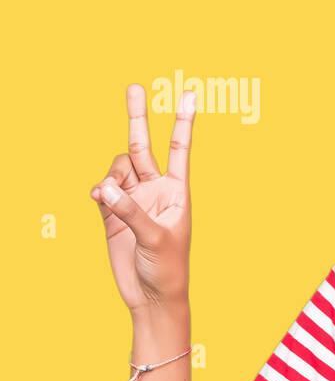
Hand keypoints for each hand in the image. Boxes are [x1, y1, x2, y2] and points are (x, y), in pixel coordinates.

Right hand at [90, 84, 196, 312]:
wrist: (151, 294)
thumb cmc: (168, 267)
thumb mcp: (155, 238)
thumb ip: (130, 211)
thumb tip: (104, 189)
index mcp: (177, 191)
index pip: (180, 149)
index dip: (184, 122)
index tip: (190, 94)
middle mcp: (155, 190)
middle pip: (143, 146)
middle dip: (138, 117)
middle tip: (135, 87)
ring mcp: (133, 200)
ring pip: (118, 168)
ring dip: (112, 176)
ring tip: (111, 196)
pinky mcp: (113, 213)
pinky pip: (102, 190)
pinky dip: (99, 191)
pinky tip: (99, 199)